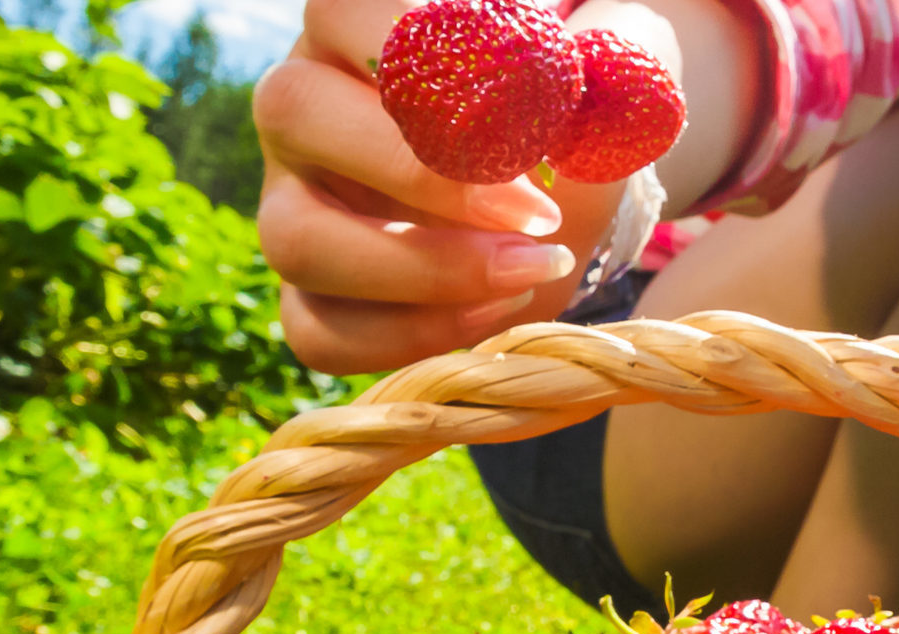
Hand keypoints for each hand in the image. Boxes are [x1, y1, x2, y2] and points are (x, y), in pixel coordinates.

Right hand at [252, 0, 612, 374]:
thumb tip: (602, 94)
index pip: (338, 6)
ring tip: (530, 269)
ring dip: (421, 269)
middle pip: (294, 112)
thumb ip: (608, 68)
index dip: (417, 55)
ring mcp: (291, 206)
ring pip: (295, 239)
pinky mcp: (307, 296)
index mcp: (356, 32)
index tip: (516, 101)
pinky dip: (411, 336)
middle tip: (535, 210)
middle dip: (421, 172)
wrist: (564, 202)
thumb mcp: (598, 78)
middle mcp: (304, 113)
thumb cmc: (564, 117)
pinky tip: (498, 309)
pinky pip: (317, 332)